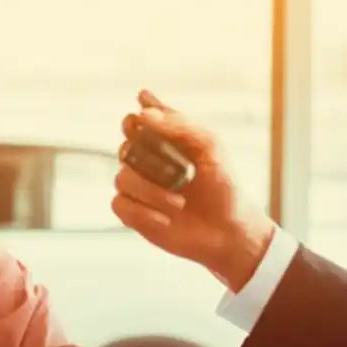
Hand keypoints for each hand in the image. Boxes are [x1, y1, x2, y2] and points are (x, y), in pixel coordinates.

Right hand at [112, 90, 276, 290]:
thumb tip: (144, 114)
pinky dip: (143, 212)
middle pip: (125, 149)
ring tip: (179, 203)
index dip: (136, 121)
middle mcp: (148, 162)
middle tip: (173, 173)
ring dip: (151, 191)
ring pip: (122, 178)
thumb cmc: (223, 186)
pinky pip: (120, 204)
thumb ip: (181, 125)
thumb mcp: (211, 147)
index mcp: (165, 141)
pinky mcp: (132, 213)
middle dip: (146, 160)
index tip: (145, 124)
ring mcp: (138, 187)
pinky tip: (165, 220)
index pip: (137, 121)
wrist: (227, 232)